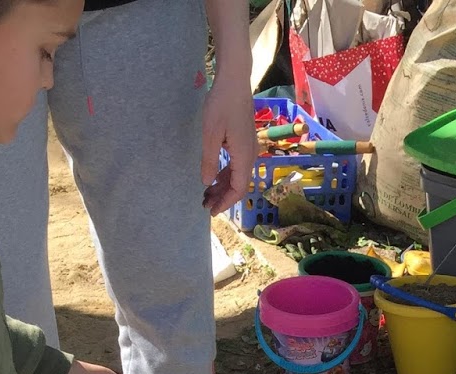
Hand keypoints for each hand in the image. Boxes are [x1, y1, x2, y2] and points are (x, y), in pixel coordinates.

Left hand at [202, 69, 257, 213]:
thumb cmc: (221, 104)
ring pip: (237, 175)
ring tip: (208, 193)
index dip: (225, 202)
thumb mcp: (210, 134)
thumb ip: (210, 160)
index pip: (238, 189)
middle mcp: (250, 156)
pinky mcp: (245, 142)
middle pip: (238, 185)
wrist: (235, 81)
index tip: (211, 210)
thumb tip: (206, 182)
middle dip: (222, 197)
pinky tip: (215, 177)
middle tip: (205, 204)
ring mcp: (249, 149)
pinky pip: (237, 165)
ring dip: (223, 186)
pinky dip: (226, 174)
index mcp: (243, 157)